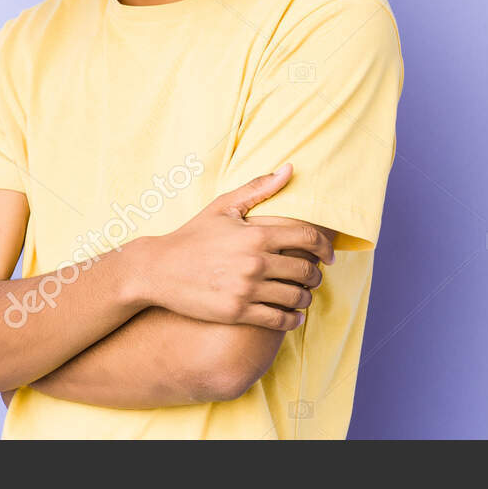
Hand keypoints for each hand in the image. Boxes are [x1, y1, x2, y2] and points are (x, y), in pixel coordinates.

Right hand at [138, 163, 332, 328]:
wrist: (157, 269)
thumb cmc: (193, 235)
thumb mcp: (224, 206)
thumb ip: (259, 188)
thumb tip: (289, 169)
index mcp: (256, 234)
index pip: (307, 239)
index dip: (325, 247)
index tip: (329, 256)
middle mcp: (255, 262)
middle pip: (305, 270)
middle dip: (316, 275)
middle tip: (315, 277)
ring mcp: (246, 289)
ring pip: (295, 297)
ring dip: (306, 298)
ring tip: (304, 296)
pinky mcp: (237, 312)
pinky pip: (277, 320)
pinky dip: (292, 319)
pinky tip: (294, 316)